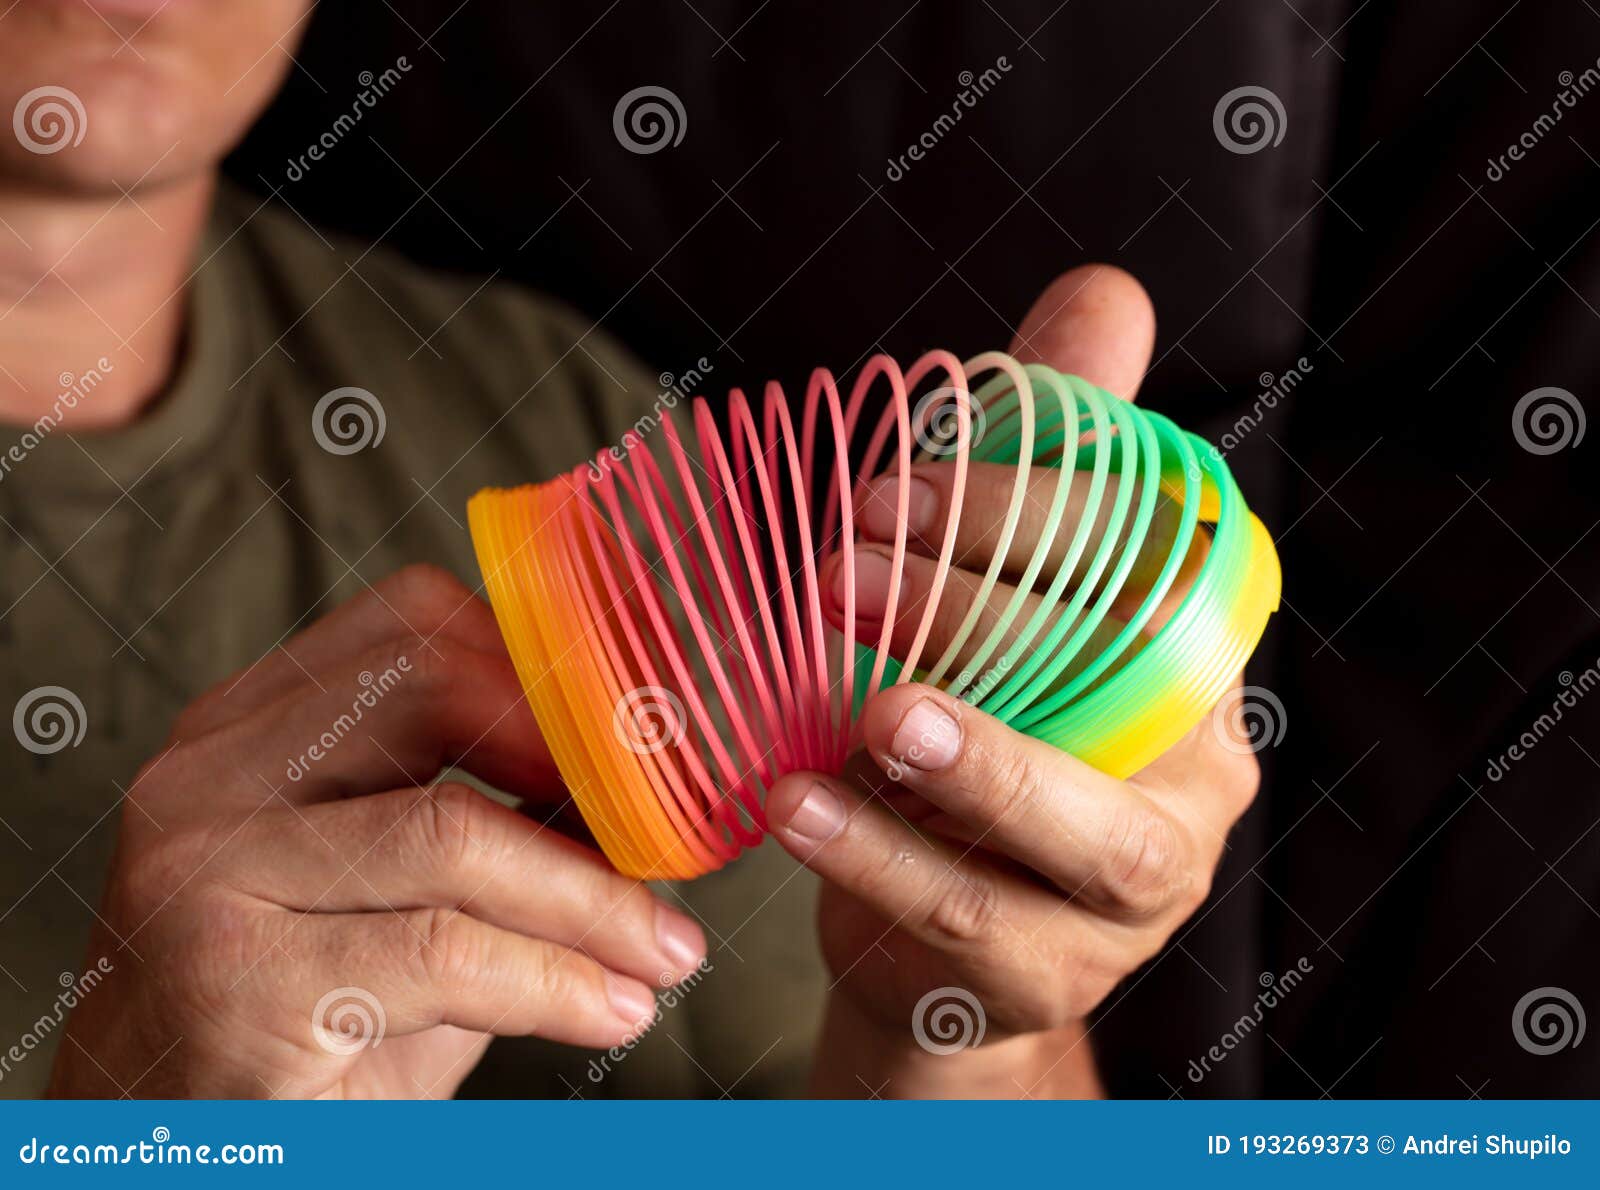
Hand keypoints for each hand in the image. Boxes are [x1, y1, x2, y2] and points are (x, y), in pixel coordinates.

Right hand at [50, 565, 706, 1098]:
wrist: (161, 1155)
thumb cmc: (294, 1025)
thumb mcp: (391, 902)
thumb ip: (490, 831)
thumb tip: (641, 795)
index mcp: (245, 732)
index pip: (409, 620)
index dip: (543, 665)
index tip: (633, 739)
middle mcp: (209, 778)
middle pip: (430, 685)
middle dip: (576, 757)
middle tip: (660, 835)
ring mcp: (207, 871)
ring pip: (453, 830)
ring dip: (593, 899)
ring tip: (666, 952)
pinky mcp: (233, 979)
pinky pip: (444, 951)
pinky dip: (558, 981)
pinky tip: (611, 1008)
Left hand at [766, 265, 1260, 1096]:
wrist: (944, 933)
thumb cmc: (980, 730)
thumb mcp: (1004, 595)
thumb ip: (1057, 457)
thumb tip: (1106, 295)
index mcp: (1191, 663)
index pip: (1152, 565)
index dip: (1026, 513)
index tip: (884, 487)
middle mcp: (1191, 776)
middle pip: (1127, 691)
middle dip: (979, 617)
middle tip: (842, 570)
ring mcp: (1133, 892)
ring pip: (1080, 832)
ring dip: (961, 763)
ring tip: (857, 711)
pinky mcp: (1053, 975)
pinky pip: (973, 923)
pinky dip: (877, 859)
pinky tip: (790, 802)